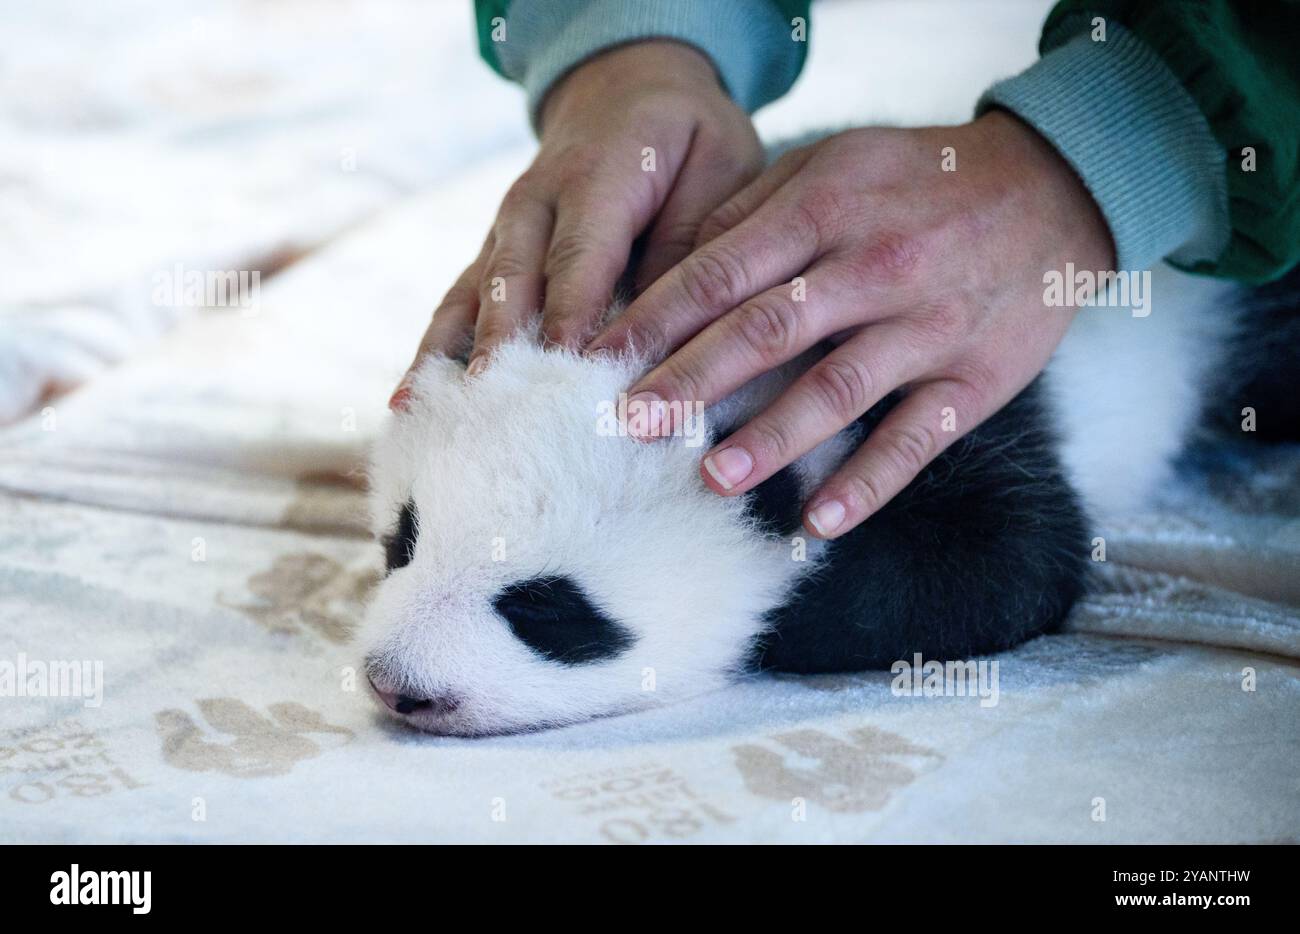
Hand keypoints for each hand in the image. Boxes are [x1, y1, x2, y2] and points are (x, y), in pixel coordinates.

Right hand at [391, 40, 762, 403]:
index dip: (571, 314)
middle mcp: (533, 202)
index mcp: (596, 174)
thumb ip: (689, 242)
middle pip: (511, 280)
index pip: (579, 254)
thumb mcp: (719, 167)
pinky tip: (409, 403)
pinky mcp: (491, 256)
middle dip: (502, 346)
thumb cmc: (686, 140)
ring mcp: (503, 231)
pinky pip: (456, 306)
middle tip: (498, 408)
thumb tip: (664, 325)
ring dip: (448, 357)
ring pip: (469, 297)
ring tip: (421, 414)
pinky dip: (434, 354)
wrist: (628, 89)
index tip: (566, 371)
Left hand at [588, 111, 1113, 538]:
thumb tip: (670, 272)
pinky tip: (819, 521)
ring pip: (838, 389)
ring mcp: (928, 327)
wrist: (1054, 189)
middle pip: (765, 332)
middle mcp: (874, 268)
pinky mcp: (975, 380)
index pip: (720, 272)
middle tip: (630, 427)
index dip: (654, 320)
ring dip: (771, 439)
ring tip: (710, 479)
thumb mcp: (835, 164)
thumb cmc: (921, 181)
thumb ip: (753, 213)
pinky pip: (917, 439)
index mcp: (827, 209)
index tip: (599, 362)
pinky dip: (869, 483)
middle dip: (690, 383)